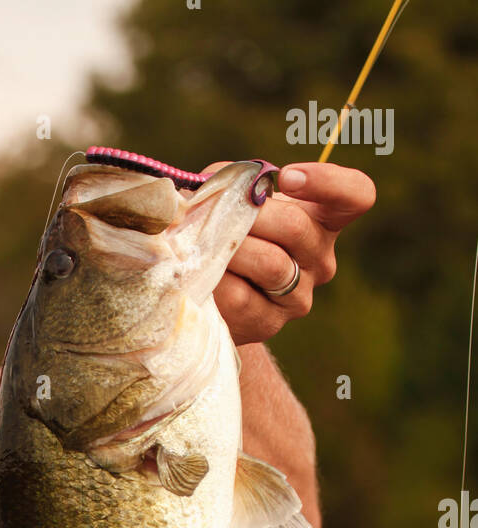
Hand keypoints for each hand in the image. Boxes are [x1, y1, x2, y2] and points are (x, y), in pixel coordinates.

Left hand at [198, 160, 376, 345]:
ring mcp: (299, 297)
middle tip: (221, 209)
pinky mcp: (269, 323)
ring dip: (232, 246)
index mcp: (324, 220)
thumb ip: (233, 182)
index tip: (288, 177)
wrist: (219, 296)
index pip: (356, 195)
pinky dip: (215, 278)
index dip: (328, 182)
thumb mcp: (240, 199)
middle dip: (252, 213)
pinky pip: (242, 297)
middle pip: (297, 227)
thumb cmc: (233, 233)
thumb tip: (213, 182)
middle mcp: (321, 260)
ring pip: (271, 264)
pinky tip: (199, 270)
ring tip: (204, 239)